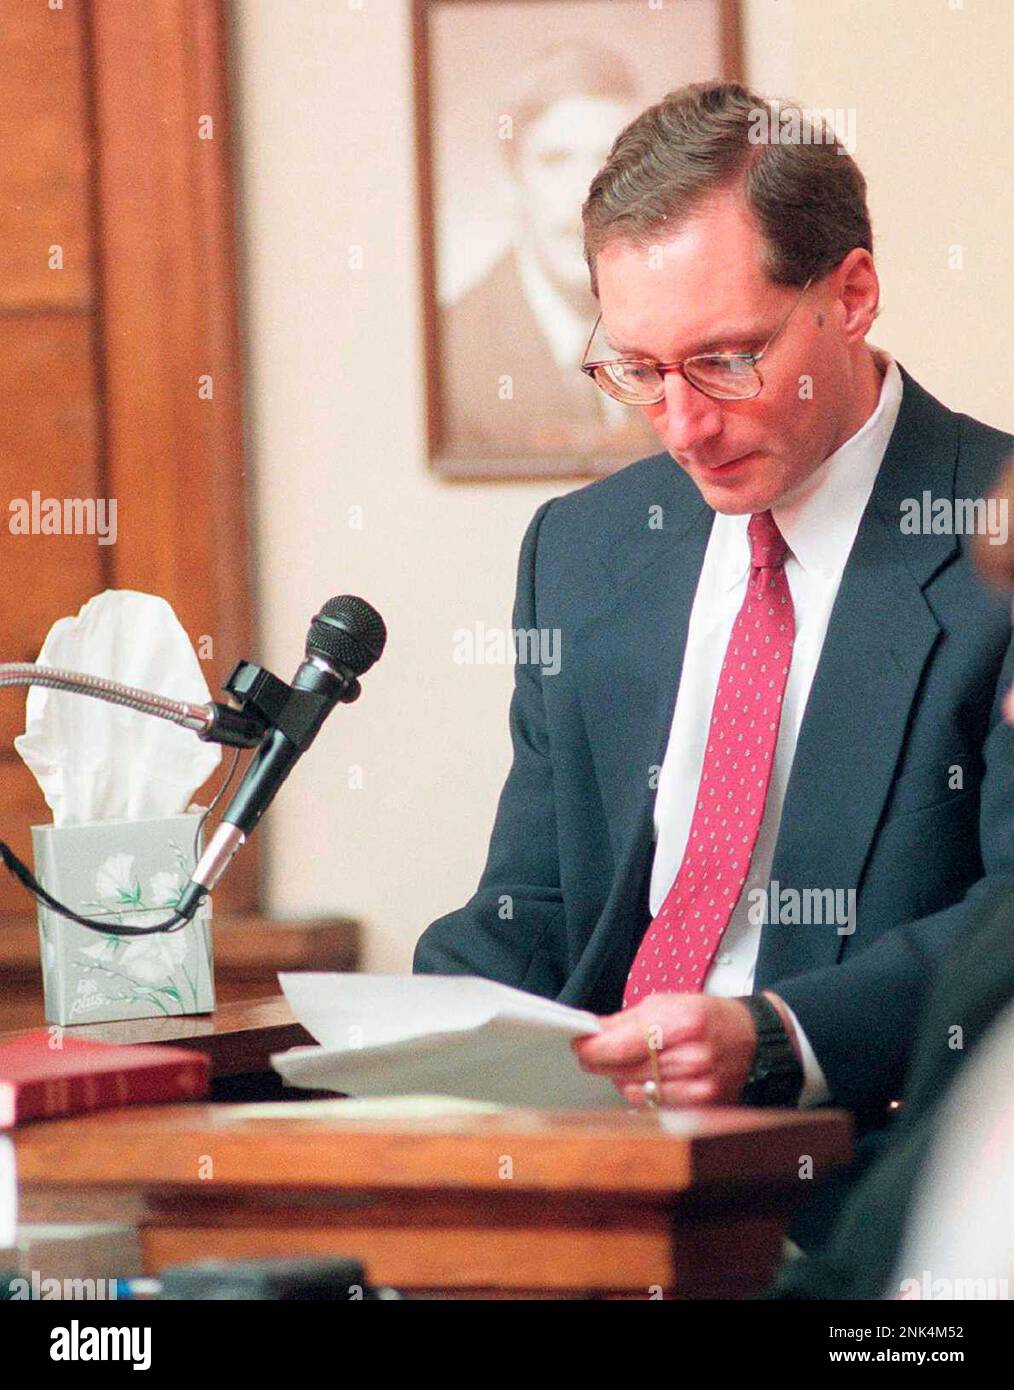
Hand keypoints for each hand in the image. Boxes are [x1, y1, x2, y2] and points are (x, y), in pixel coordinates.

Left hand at [572, 993, 759, 1107]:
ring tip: (628, 1062)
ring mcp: (698, 1086)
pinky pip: (654, 1105)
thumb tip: (593, 1031)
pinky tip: (648, 1078)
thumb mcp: (669, 1003)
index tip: (580, 1044)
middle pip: (624, 1070)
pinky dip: (643, 1092)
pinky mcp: (700, 1107)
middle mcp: (692, 1057)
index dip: (593, 1048)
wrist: (754, 1041)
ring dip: (621, 1078)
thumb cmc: (711, 1018)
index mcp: (682, 1022)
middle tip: (593, 1052)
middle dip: (602, 1061)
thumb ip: (627, 1019)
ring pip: (636, 1091)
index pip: (622, 1045)